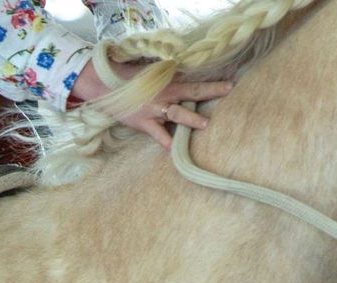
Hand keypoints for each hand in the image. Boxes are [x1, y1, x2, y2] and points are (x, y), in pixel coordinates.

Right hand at [69, 59, 233, 149]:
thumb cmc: (129, 80)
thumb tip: (187, 83)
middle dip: (211, 91)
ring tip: (205, 124)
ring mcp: (155, 110)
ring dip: (191, 119)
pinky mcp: (145, 123)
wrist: (105, 86)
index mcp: (168, 82)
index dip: (212, 82)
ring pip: (177, 114)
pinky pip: (159, 136)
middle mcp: (165, 95)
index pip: (194, 81)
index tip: (230, 83)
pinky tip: (176, 152)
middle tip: (228, 90)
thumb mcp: (151, 75)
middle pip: (192, 92)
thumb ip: (169, 80)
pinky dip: (168, 143)